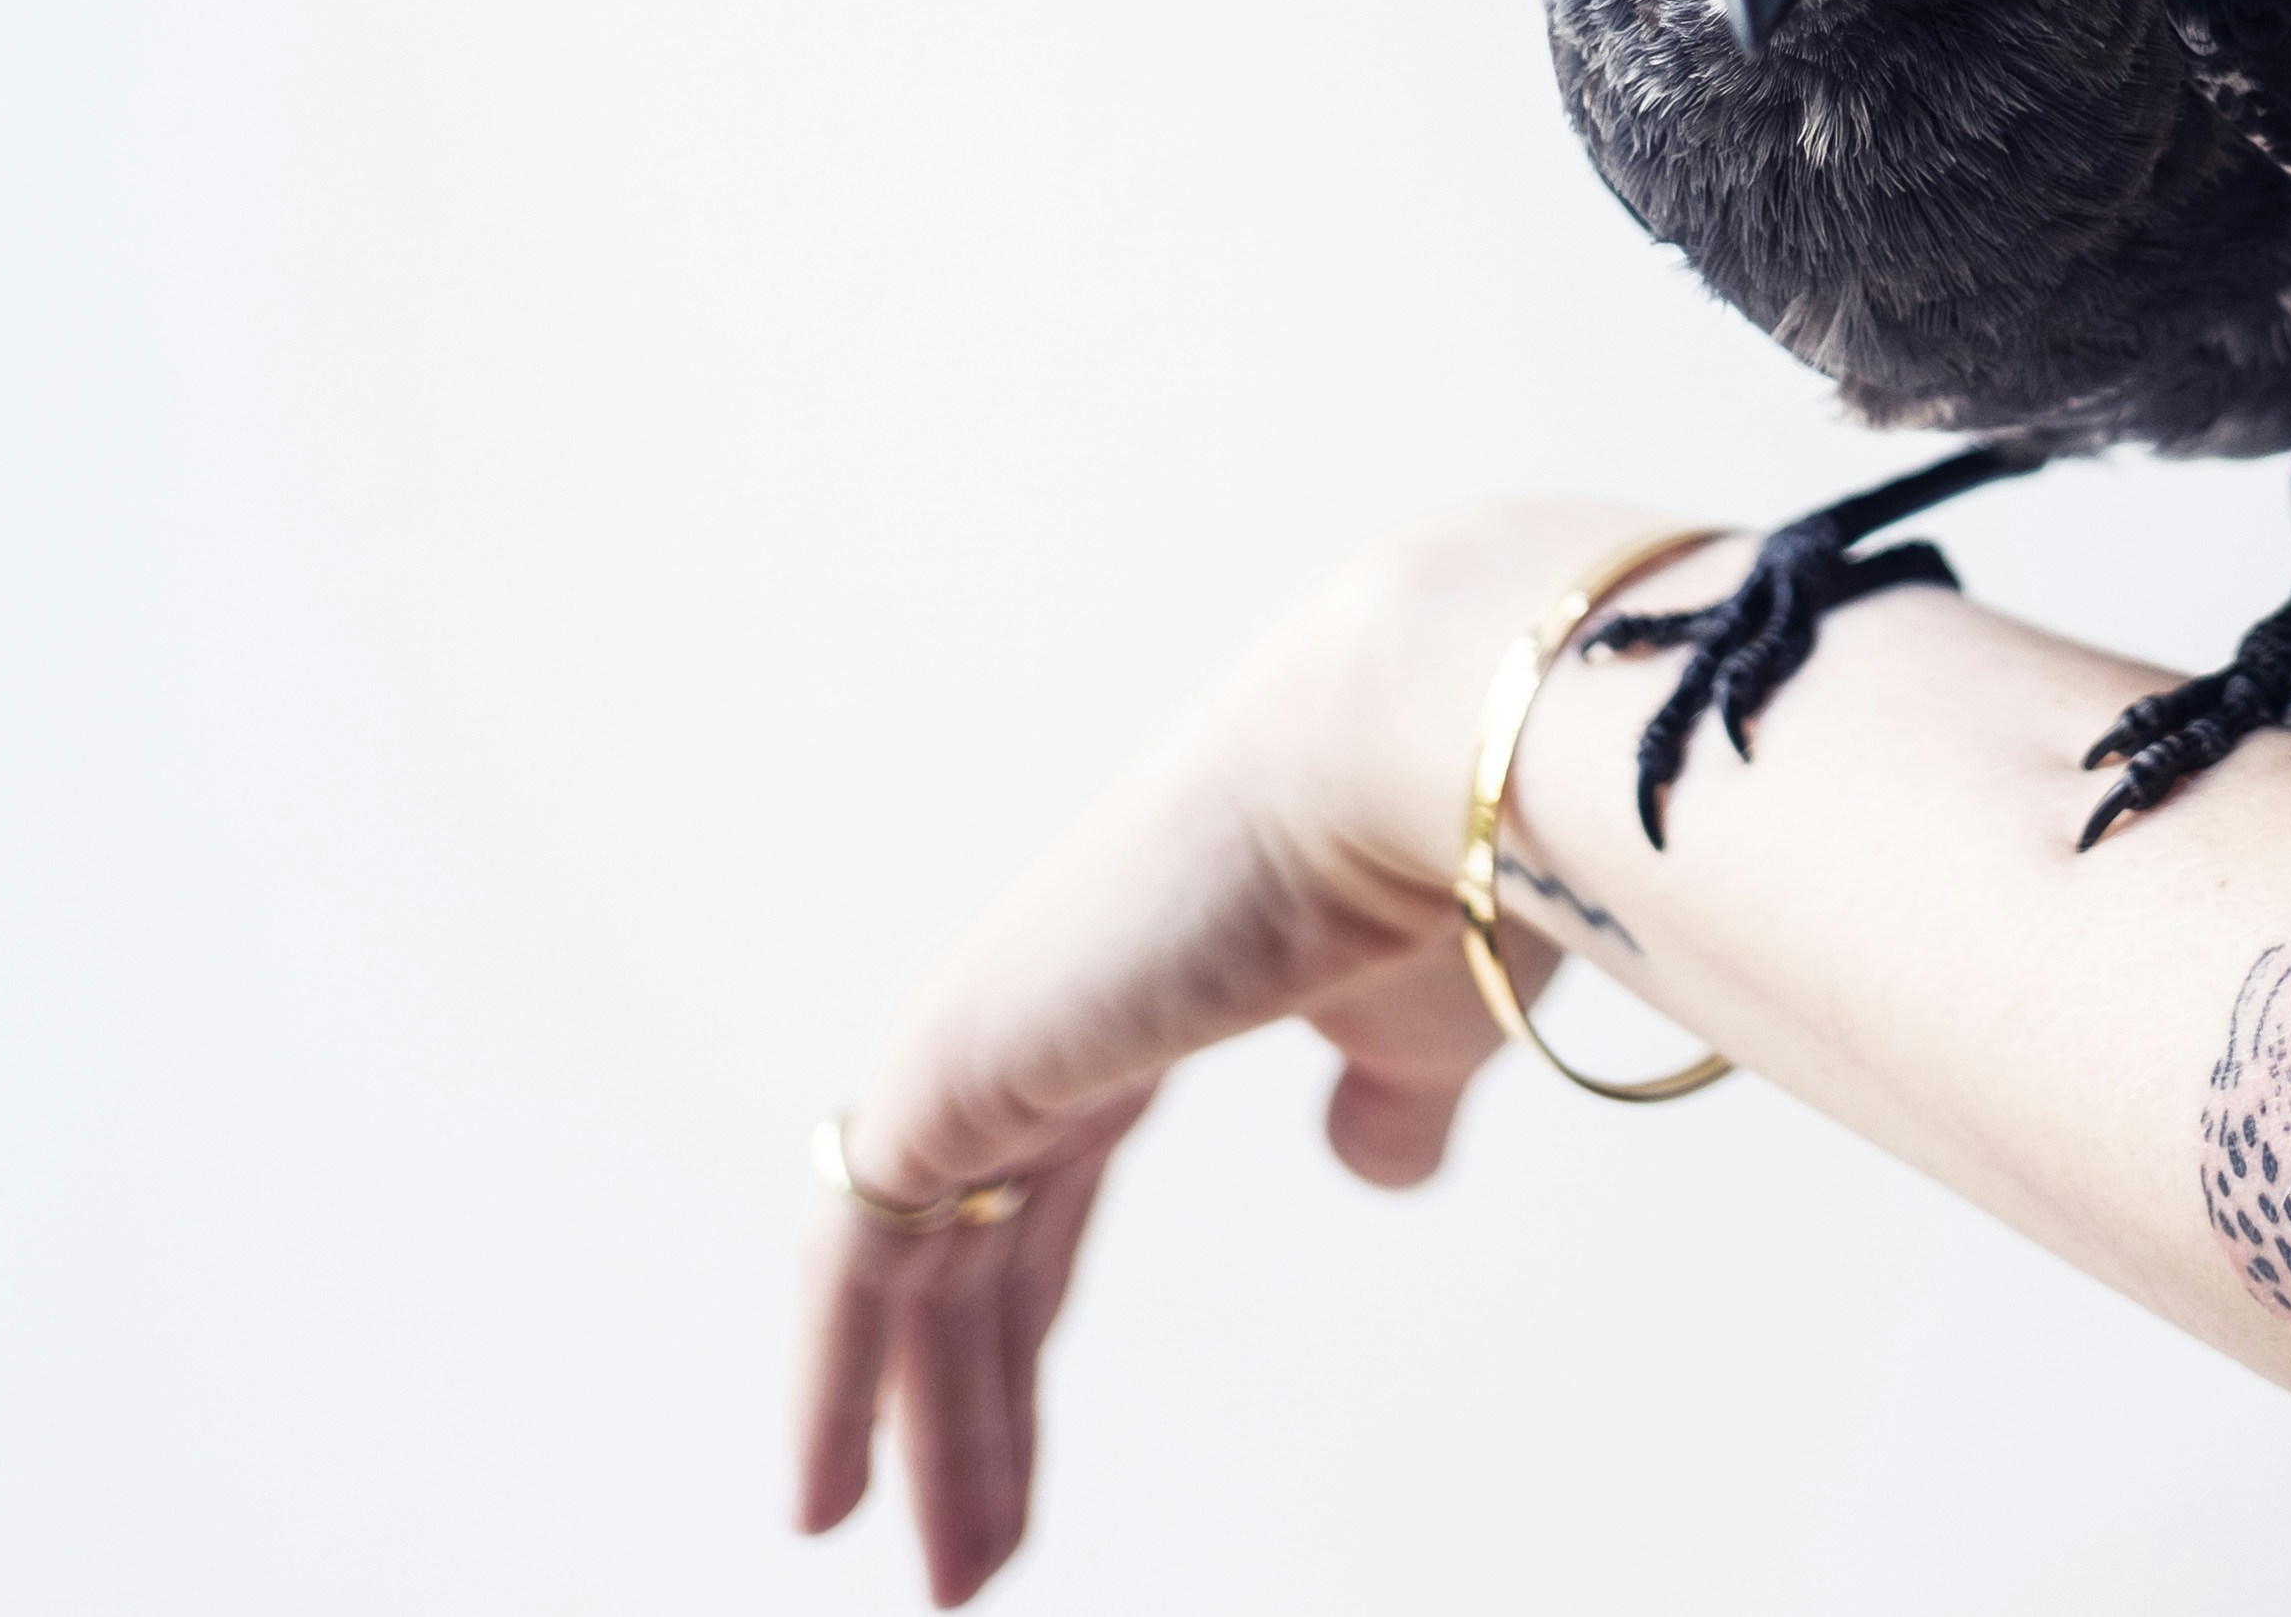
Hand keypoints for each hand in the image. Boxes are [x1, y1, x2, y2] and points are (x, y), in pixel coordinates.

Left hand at [790, 498, 1692, 1603]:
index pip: (1051, 1182)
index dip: (1027, 1320)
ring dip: (934, 1426)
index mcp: (1156, 979)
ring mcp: (990, 1022)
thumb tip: (1367, 1167)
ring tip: (955, 1576)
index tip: (1020, 1453)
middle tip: (972, 1555)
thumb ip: (1387, 1100)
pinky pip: (865, 1253)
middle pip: (982, 1237)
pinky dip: (839, 1379)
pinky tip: (832, 1504)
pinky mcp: (952, 1058)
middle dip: (974, 1399)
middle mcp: (1055, 999)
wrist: (1429, 757)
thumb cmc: (1458, 870)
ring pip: (923, 1263)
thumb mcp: (1427, 1031)